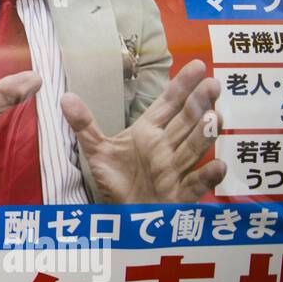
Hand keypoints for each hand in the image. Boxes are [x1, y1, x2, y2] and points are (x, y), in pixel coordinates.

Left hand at [60, 58, 226, 203]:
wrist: (122, 216)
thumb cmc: (116, 180)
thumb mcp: (98, 151)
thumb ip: (84, 124)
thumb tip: (64, 97)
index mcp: (149, 132)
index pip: (168, 104)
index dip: (181, 86)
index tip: (197, 66)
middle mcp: (166, 147)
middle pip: (185, 122)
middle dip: (199, 105)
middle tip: (212, 85)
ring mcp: (176, 170)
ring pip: (193, 148)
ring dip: (204, 135)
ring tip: (215, 118)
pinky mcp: (180, 195)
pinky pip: (196, 184)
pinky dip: (207, 176)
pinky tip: (218, 165)